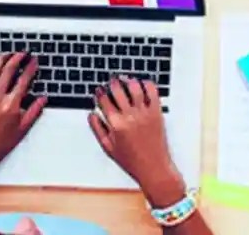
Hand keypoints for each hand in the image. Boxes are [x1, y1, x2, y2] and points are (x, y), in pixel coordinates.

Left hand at [0, 52, 46, 180]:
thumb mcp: (22, 129)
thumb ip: (34, 112)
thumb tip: (43, 99)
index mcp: (11, 106)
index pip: (23, 80)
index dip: (30, 68)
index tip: (33, 61)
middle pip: (8, 71)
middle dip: (17, 59)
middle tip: (22, 54)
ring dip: (0, 59)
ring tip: (7, 54)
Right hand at [89, 78, 183, 206]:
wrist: (154, 168)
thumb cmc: (132, 161)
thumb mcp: (108, 147)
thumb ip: (97, 129)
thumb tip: (91, 114)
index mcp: (116, 125)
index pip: (104, 100)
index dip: (100, 92)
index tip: (99, 90)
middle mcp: (130, 117)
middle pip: (118, 89)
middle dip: (112, 83)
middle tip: (111, 81)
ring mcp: (145, 113)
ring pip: (135, 86)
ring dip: (128, 80)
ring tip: (125, 80)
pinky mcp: (157, 112)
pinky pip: (152, 91)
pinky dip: (146, 84)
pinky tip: (142, 85)